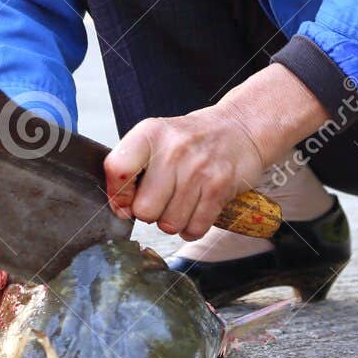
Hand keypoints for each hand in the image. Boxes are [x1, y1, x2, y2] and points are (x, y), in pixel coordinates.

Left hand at [103, 105, 264, 239]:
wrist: (239, 128)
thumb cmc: (191, 139)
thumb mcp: (156, 139)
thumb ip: (132, 168)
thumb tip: (120, 210)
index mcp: (150, 133)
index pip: (118, 169)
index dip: (117, 195)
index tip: (125, 201)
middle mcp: (173, 149)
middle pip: (144, 210)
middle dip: (151, 214)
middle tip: (162, 199)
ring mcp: (198, 168)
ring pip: (169, 224)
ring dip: (173, 221)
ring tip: (182, 201)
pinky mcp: (219, 186)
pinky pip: (195, 228)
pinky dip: (193, 228)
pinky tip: (196, 210)